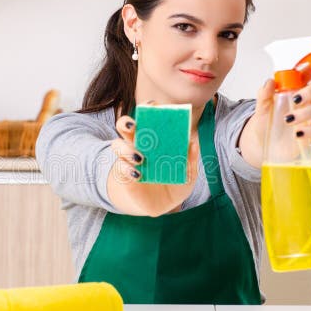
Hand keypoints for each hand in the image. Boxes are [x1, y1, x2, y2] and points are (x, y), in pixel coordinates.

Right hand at [107, 102, 199, 216]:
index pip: (148, 118)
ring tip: (140, 158)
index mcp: (154, 139)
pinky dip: (127, 170)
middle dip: (126, 123)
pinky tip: (138, 174)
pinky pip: (120, 169)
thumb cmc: (176, 183)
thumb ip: (191, 160)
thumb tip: (193, 143)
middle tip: (134, 126)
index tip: (153, 105)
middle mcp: (138, 145)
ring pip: (117, 146)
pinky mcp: (125, 177)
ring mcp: (129, 161)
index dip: (148, 109)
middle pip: (125, 127)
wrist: (163, 205)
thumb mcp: (188, 173)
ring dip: (126, 149)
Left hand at [239, 56, 310, 167]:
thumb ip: (265, 94)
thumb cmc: (265, 121)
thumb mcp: (261, 106)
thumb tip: (270, 81)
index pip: (310, 72)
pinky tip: (297, 133)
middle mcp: (306, 100)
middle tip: (297, 98)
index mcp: (296, 88)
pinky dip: (309, 130)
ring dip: (306, 112)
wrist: (260, 143)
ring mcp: (310, 116)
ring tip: (288, 120)